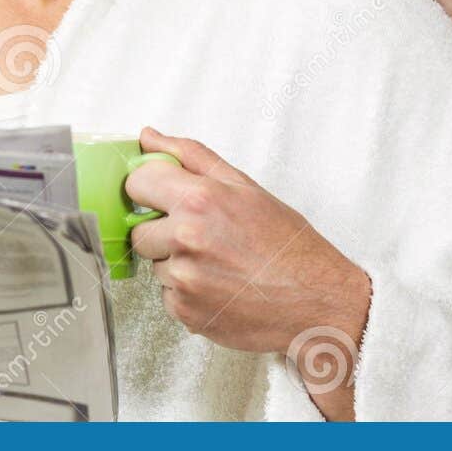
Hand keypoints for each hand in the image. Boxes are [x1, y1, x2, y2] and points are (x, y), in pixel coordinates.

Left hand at [125, 127, 370, 412]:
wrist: (315, 301)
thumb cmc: (286, 244)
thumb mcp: (244, 186)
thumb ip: (190, 156)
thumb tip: (148, 137)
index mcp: (199, 199)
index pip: (136, 182)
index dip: (148, 187)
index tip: (161, 195)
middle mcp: (186, 239)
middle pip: (139, 230)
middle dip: (163, 230)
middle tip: (204, 235)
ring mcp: (184, 280)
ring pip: (155, 264)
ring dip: (176, 263)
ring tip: (218, 263)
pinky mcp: (185, 313)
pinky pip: (167, 295)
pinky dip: (186, 291)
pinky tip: (219, 286)